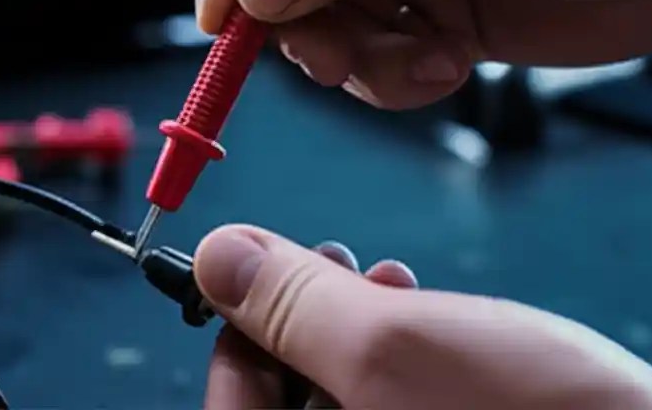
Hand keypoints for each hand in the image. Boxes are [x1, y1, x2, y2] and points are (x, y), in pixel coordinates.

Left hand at [194, 225, 651, 408]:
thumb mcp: (392, 346)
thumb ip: (291, 304)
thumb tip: (221, 256)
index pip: (230, 408)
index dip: (229, 334)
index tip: (247, 280)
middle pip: (285, 405)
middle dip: (300, 324)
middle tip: (326, 266)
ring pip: (346, 401)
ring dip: (352, 332)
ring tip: (386, 280)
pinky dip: (400, 361)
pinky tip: (429, 318)